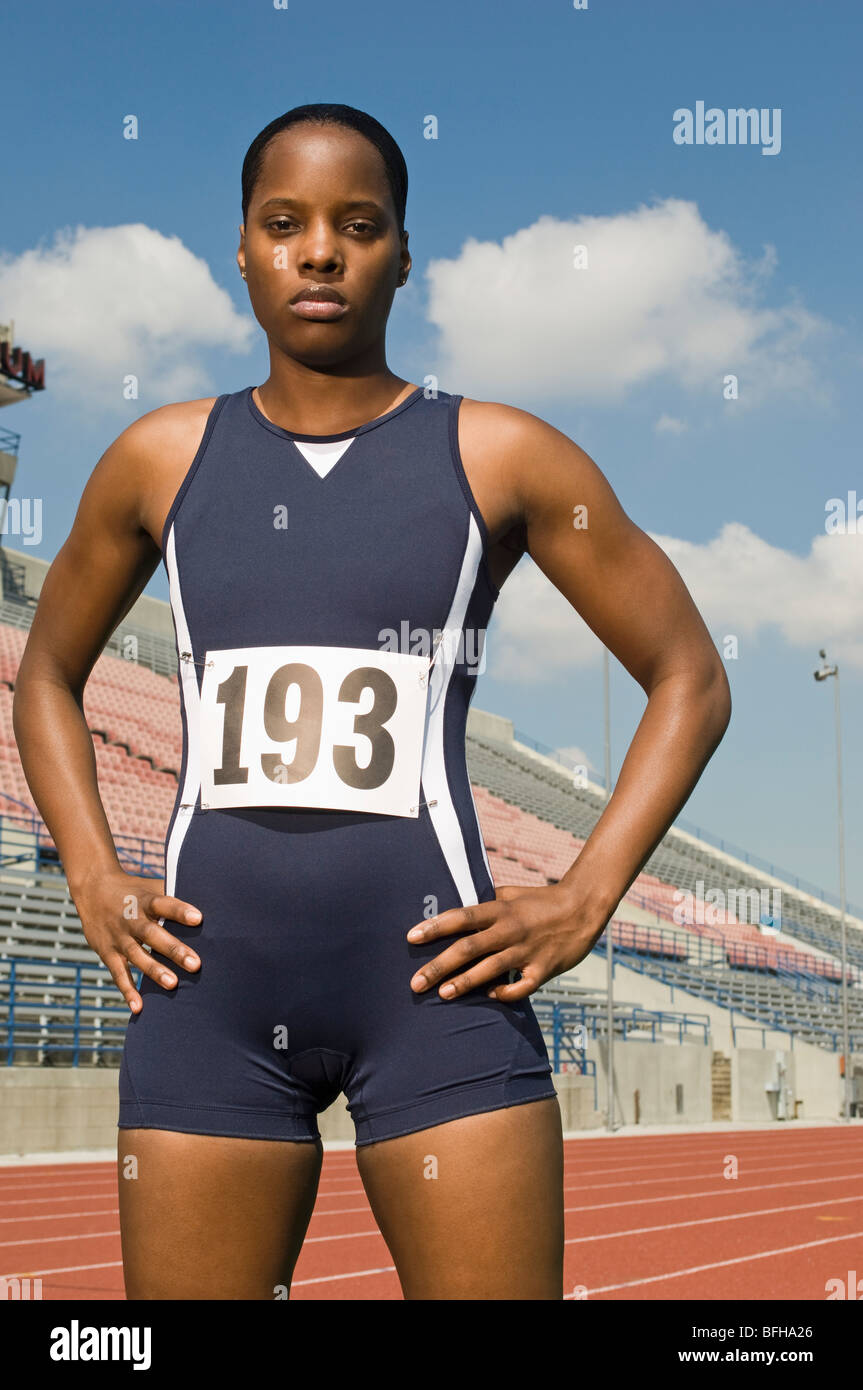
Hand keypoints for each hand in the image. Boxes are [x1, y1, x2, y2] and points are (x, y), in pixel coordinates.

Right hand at [71, 867, 202, 1013]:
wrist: (92, 888)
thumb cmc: (133, 891)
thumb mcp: (150, 887)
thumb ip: (174, 896)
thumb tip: (209, 902)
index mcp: (145, 901)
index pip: (164, 904)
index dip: (180, 911)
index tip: (199, 919)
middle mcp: (131, 919)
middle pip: (152, 934)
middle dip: (173, 949)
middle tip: (195, 964)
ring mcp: (118, 937)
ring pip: (136, 955)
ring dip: (154, 970)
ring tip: (173, 984)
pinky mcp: (107, 952)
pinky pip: (118, 973)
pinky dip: (127, 990)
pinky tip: (138, 1007)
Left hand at [406, 882, 608, 1002]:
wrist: (583, 907)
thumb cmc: (542, 900)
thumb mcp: (512, 894)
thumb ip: (486, 902)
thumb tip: (457, 907)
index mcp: (500, 909)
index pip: (461, 917)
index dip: (435, 927)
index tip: (411, 937)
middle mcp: (509, 929)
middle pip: (468, 948)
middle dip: (439, 966)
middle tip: (415, 983)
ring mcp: (526, 951)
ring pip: (490, 969)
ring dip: (464, 983)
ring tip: (443, 994)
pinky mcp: (543, 969)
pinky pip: (520, 986)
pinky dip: (504, 993)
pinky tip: (491, 996)